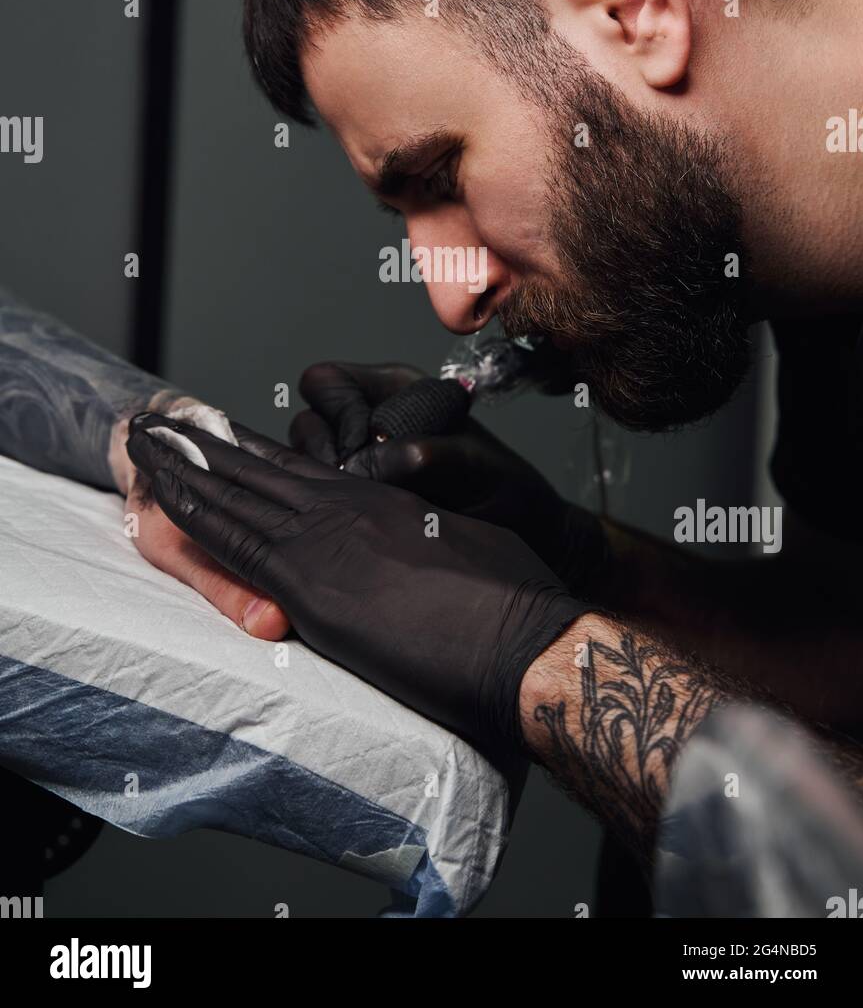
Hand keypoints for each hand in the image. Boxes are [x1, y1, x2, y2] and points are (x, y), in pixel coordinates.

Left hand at [126, 413, 584, 754]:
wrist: (519, 637)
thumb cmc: (512, 600)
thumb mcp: (466, 549)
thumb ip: (424, 540)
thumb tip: (417, 544)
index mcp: (380, 502)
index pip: (299, 470)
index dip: (253, 451)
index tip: (220, 436)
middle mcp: (343, 511)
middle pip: (255, 471)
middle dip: (202, 448)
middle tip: (159, 425)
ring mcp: (322, 543)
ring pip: (233, 494)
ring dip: (181, 468)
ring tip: (143, 442)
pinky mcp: (309, 586)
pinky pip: (231, 542)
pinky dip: (190, 512)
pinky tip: (161, 496)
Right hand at [291, 361, 607, 590]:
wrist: (521, 542)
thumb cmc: (506, 493)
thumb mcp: (474, 465)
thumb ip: (422, 456)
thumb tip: (364, 467)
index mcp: (395, 392)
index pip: (327, 381)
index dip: (337, 411)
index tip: (366, 444)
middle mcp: (369, 422)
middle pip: (306, 421)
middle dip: (324, 452)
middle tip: (359, 484)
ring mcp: (359, 464)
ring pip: (304, 462)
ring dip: (323, 484)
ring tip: (364, 508)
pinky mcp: (354, 503)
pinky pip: (317, 498)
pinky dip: (328, 510)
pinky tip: (359, 528)